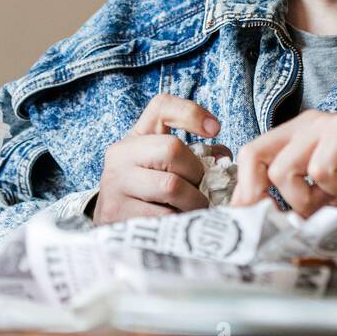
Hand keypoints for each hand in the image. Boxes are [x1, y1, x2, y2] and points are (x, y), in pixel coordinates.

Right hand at [92, 94, 229, 224]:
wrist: (113, 229)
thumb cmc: (151, 193)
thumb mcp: (168, 167)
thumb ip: (198, 156)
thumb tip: (223, 160)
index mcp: (136, 138)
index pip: (161, 106)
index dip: (192, 113)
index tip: (215, 129)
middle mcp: (120, 155)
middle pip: (172, 148)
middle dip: (195, 172)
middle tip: (197, 188)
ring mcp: (115, 184)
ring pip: (171, 186)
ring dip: (193, 201)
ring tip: (190, 209)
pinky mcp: (116, 213)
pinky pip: (164, 216)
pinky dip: (179, 221)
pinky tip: (176, 224)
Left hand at [230, 111, 336, 217]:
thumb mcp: (335, 200)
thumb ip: (307, 211)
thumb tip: (278, 243)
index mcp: (297, 138)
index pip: (251, 157)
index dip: (244, 191)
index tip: (251, 222)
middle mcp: (305, 126)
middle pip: (254, 156)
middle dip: (257, 195)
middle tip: (278, 219)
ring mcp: (324, 125)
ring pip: (284, 170)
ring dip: (304, 198)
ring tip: (331, 199)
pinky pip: (320, 169)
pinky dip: (334, 187)